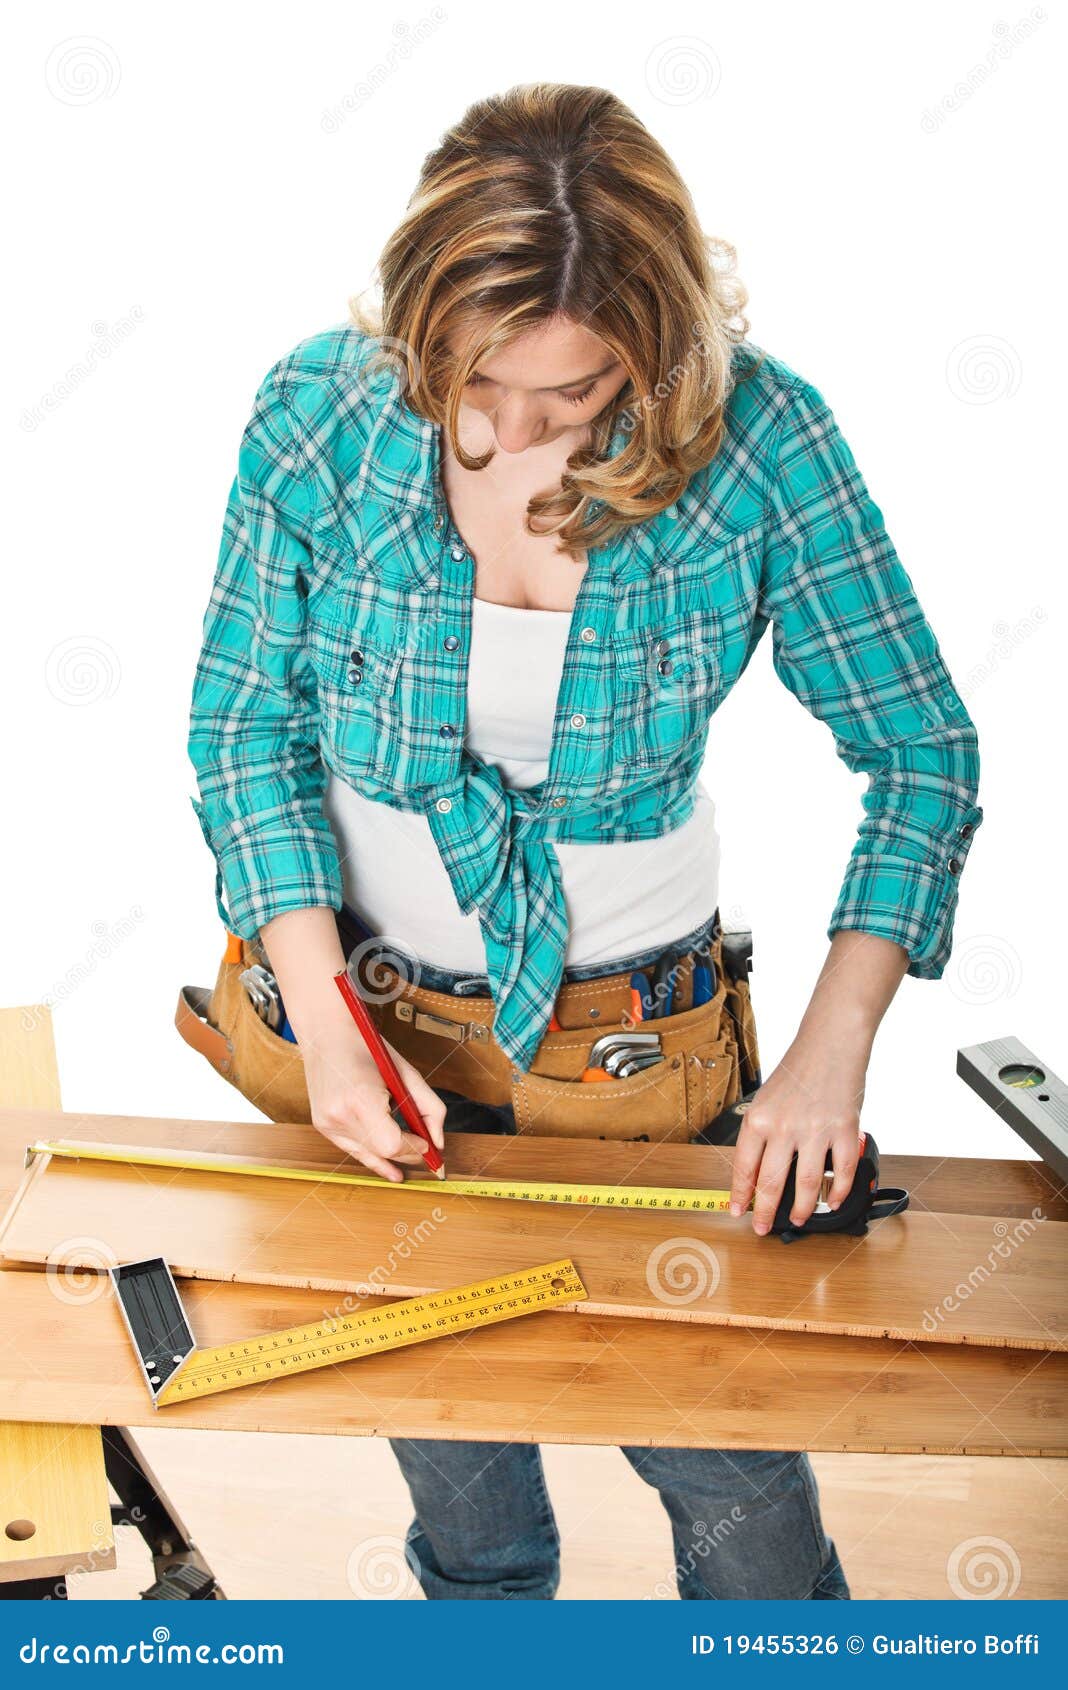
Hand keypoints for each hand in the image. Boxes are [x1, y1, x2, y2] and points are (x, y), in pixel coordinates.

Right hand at [302, 1027, 445, 1182]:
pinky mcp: (322, 1125)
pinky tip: (388, 1168)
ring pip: (367, 1155)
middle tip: (425, 1152)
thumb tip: (438, 1142)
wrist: (326, 1034)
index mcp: (361, 1098)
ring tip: (405, 1170)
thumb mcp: (406, 1073)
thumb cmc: (367, 1047)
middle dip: (406, 1153)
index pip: (392, 1144)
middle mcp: (339, 1115)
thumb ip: (430, 1107)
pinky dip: (372, 1153)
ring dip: (389, 1157)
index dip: (413, 1148)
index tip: (427, 1144)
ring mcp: (327, 1123)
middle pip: (381, 1152)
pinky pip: (353, 1149)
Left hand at [728, 1037, 864, 1234]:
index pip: (744, 1167)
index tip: (737, 1211)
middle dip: (765, 1212)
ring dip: (801, 1209)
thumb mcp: (766, 1100)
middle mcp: (784, 1127)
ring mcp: (816, 1131)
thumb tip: (757, 1171)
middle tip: (762, 1228)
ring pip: (806, 1185)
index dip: (740, 1195)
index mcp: (759, 1119)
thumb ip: (763, 1133)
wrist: (831, 1043)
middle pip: (771, 1183)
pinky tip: (832, 1201)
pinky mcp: (845, 1131)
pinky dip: (837, 1193)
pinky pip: (842, 1172)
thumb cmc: (798, 1069)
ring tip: (797, 1219)